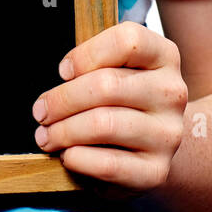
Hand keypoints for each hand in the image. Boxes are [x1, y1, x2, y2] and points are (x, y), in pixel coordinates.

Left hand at [31, 21, 187, 197]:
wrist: (154, 148)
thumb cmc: (124, 100)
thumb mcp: (118, 69)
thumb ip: (95, 63)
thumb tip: (64, 75)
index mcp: (164, 56)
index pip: (126, 40)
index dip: (86, 54)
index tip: (63, 71)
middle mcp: (172, 92)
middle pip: (106, 85)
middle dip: (62, 100)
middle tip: (40, 112)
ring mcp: (168, 133)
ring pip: (104, 124)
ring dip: (64, 131)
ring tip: (46, 136)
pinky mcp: (156, 171)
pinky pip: (108, 164)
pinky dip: (78, 158)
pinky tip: (67, 155)